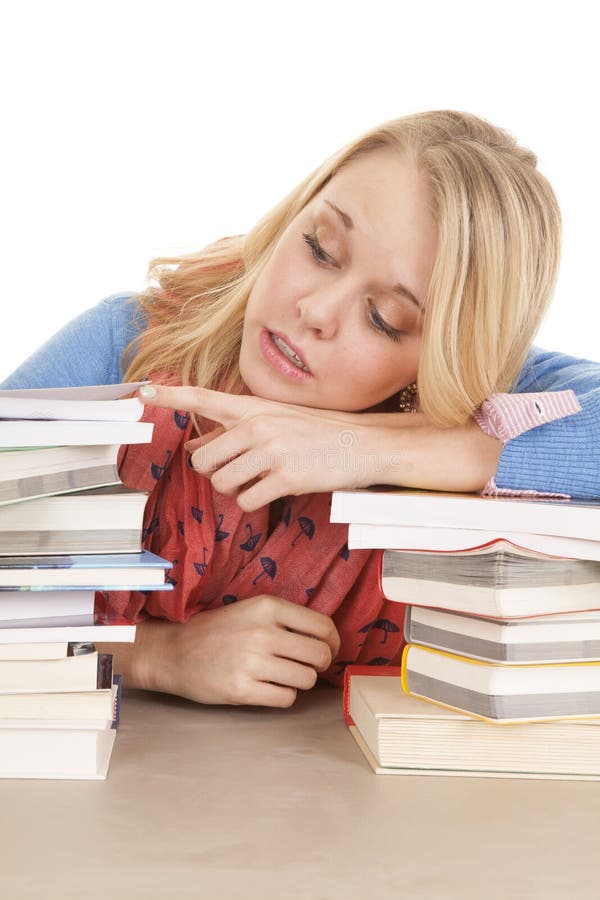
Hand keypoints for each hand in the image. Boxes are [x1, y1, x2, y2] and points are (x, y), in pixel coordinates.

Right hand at [133, 594, 340, 707]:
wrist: (174, 652)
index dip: (333, 642)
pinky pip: (286, 698)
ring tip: (283, 676)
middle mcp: (263, 632)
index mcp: (267, 606)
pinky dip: (283, 696)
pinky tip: (269, 687)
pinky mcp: (242, 689)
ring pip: (307, 679)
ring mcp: (252, 662)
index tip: (328, 649)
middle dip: (319, 664)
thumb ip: (285, 618)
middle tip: (306, 666)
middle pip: (320, 655)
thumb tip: (327, 638)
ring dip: (301, 681)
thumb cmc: (217, 631)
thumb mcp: (250, 609)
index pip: (323, 626)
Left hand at [138, 384, 414, 508]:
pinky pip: (248, 500)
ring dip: (234, 489)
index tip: (143, 391)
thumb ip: (233, 432)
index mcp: (254, 408)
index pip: (204, 398)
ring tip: (258, 481)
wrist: (365, 443)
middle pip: (203, 459)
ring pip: (222, 483)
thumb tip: (193, 447)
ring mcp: (272, 450)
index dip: (171, 396)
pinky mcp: (286, 477)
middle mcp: (258, 425)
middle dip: (213, 473)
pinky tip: (274, 491)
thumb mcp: (275, 422)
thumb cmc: (318, 432)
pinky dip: (255, 502)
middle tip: (235, 473)